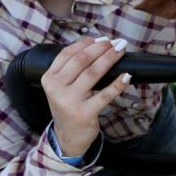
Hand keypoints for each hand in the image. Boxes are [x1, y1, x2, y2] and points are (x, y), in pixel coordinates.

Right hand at [40, 37, 130, 155]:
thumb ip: (71, 68)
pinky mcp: (84, 113)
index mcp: (49, 78)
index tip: (101, 38)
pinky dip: (117, 84)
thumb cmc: (68, 106)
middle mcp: (56, 89)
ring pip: (93, 73)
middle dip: (101, 48)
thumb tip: (97, 44)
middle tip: (115, 43)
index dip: (86, 43)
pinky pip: (105, 95)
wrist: (67, 137)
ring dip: (109, 59)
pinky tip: (126, 76)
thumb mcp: (61, 87)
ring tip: (120, 51)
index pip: (67, 54)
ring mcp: (69, 101)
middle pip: (81, 60)